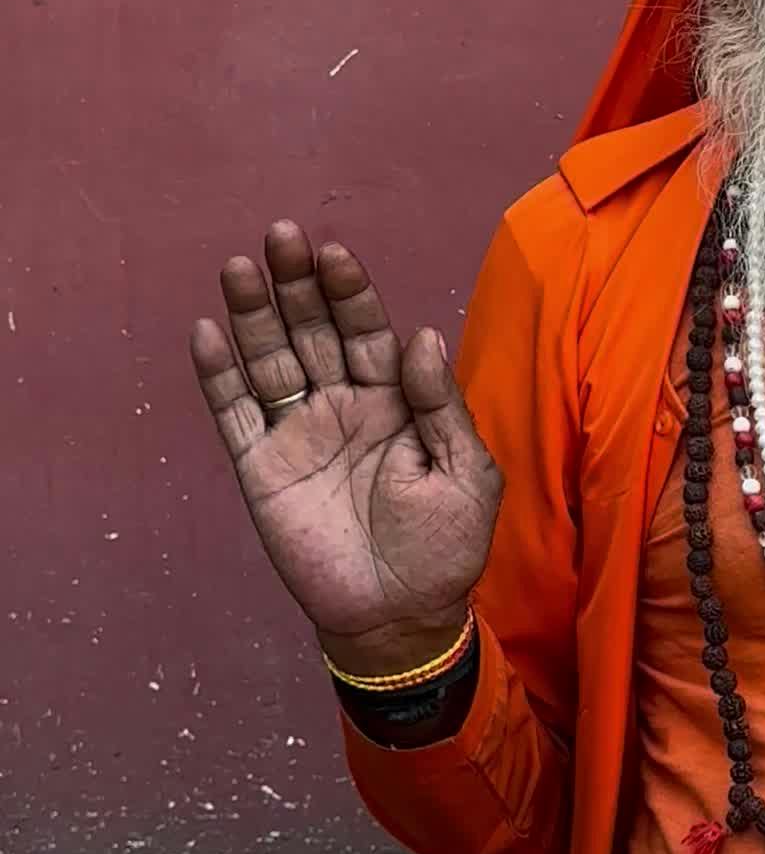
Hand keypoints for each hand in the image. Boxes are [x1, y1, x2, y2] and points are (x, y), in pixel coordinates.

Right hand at [189, 224, 502, 672]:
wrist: (399, 618)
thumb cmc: (444, 549)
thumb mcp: (467, 475)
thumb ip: (443, 407)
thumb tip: (422, 337)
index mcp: (394, 400)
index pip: (366, 330)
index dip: (350, 292)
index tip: (334, 255)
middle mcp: (342, 405)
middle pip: (312, 330)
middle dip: (297, 284)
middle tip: (281, 236)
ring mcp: (298, 433)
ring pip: (269, 359)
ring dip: (252, 313)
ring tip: (240, 266)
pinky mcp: (261, 468)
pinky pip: (235, 413)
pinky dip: (219, 374)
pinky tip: (208, 330)